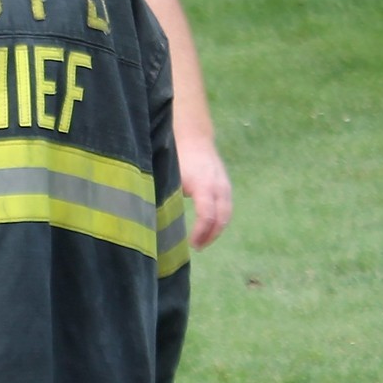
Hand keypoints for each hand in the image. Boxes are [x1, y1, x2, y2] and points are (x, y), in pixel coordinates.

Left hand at [179, 134, 233, 249]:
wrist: (194, 136)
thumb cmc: (178, 157)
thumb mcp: (171, 177)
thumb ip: (168, 197)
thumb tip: (156, 220)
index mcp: (204, 186)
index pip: (207, 216)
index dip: (201, 233)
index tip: (192, 244)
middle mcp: (219, 187)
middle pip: (222, 218)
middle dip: (211, 235)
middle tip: (198, 246)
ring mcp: (225, 186)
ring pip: (227, 213)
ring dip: (217, 229)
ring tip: (203, 240)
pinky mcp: (226, 185)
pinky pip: (227, 207)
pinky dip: (220, 219)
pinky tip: (208, 226)